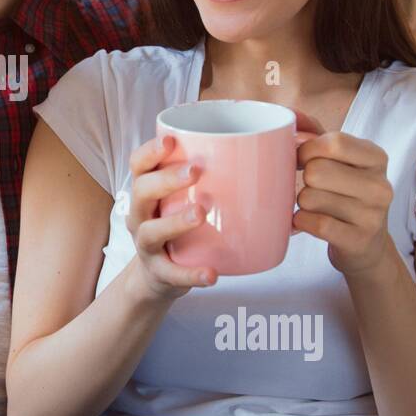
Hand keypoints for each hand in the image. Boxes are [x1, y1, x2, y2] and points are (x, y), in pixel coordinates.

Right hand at [124, 135, 218, 302]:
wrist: (159, 274)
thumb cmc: (180, 224)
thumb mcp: (185, 199)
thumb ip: (216, 178)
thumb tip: (276, 157)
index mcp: (147, 191)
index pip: (138, 165)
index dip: (150, 151)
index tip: (170, 140)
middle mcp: (140, 215)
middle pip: (141, 191)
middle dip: (166, 179)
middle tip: (195, 171)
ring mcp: (146, 245)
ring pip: (151, 232)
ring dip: (174, 222)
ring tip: (200, 213)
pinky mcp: (159, 273)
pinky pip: (172, 274)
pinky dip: (191, 274)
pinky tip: (211, 274)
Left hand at [294, 132, 397, 280]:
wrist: (365, 244)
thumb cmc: (344, 193)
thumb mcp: (338, 160)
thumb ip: (313, 132)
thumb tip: (290, 113)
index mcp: (376, 158)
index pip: (334, 142)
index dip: (307, 149)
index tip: (303, 159)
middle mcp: (381, 185)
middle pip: (317, 171)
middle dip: (304, 179)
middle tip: (312, 187)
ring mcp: (373, 215)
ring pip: (310, 198)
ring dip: (302, 203)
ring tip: (315, 206)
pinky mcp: (359, 240)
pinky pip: (313, 224)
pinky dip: (301, 222)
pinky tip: (308, 221)